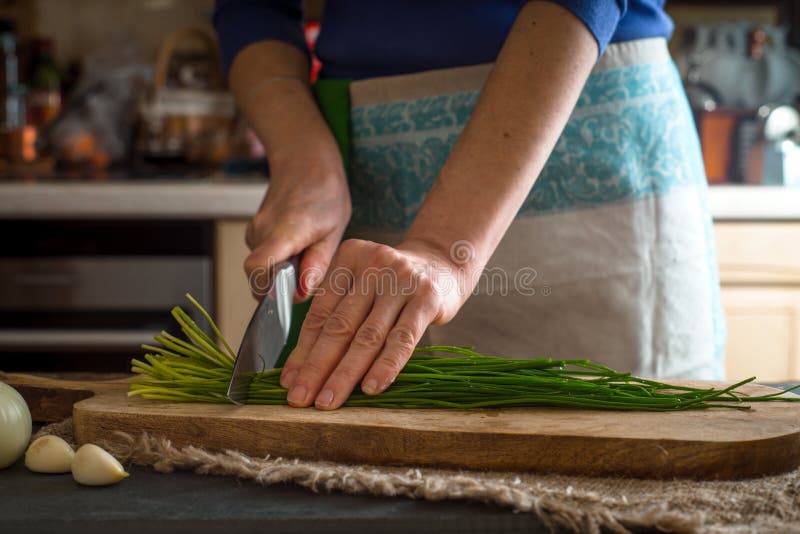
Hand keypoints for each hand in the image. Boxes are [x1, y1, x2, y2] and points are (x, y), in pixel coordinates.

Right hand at [244, 157, 350, 300]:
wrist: (304, 161)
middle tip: (308, 270)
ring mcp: (254, 231)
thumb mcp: (334, 230)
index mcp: (284, 230)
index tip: (288, 293)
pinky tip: (298, 246)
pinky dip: (279, 261)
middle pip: (260, 276)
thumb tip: (302, 293)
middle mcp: (262, 231)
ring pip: (262, 269)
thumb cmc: (324, 192)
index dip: (267, 289)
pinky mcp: (253, 233)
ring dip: (283, 272)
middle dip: (282, 285)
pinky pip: (264, 259)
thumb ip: (318, 264)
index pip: (257, 267)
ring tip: (307, 251)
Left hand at [279, 238, 467, 409]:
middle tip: (301, 398)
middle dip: (317, 367)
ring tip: (329, 401)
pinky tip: (370, 388)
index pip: (321, 313)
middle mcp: (373, 265)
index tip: (289, 382)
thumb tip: (299, 370)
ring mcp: (401, 280)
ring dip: (345, 373)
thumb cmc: (394, 284)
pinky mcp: (427, 297)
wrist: (444, 263)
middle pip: (340, 325)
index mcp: (349, 259)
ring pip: (368, 336)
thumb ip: (335, 316)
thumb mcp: (362, 286)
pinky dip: (385, 366)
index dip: (303, 350)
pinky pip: (403, 339)